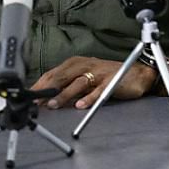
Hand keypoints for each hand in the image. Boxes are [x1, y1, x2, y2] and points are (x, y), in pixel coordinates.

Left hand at [32, 56, 156, 109]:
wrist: (138, 73)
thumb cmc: (109, 76)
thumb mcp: (86, 77)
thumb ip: (68, 85)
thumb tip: (46, 97)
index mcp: (77, 63)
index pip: (54, 73)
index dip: (41, 85)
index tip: (30, 96)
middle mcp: (86, 65)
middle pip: (62, 76)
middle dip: (47, 89)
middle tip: (36, 101)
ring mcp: (99, 73)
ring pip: (78, 83)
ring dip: (64, 95)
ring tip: (53, 105)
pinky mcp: (111, 81)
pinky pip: (98, 91)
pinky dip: (89, 98)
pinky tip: (81, 105)